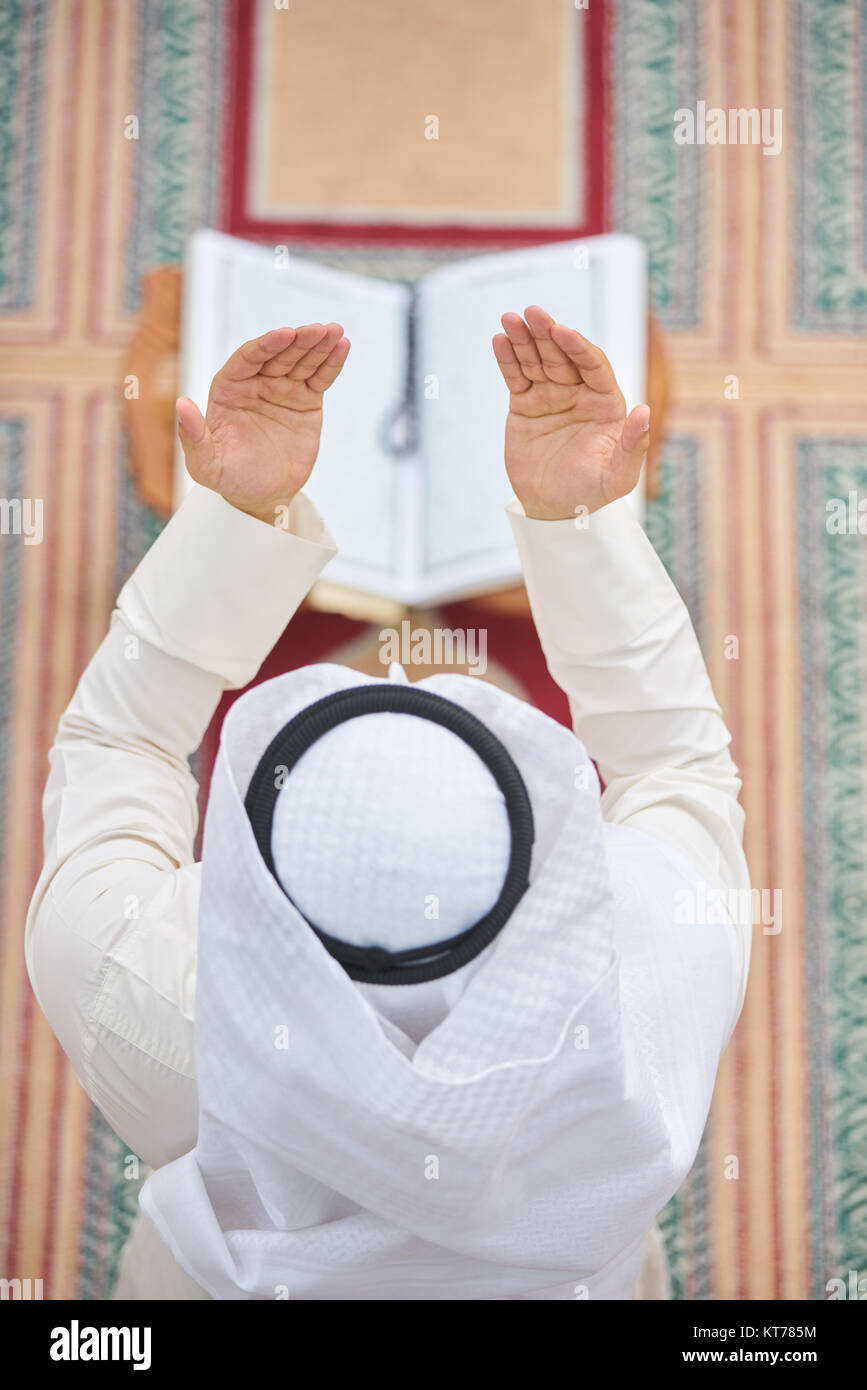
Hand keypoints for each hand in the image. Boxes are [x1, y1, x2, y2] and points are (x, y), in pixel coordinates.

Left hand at [176, 323, 349, 524]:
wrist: (262, 496)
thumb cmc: (229, 479)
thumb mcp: (206, 464)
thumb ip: (193, 436)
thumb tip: (181, 404)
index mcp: (229, 389)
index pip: (248, 358)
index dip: (267, 345)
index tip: (286, 334)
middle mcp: (256, 382)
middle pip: (279, 354)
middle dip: (299, 340)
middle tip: (318, 329)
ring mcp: (283, 389)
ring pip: (302, 361)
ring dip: (319, 345)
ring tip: (335, 331)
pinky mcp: (306, 401)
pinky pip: (320, 378)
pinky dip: (332, 363)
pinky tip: (342, 346)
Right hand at [492, 305, 649, 519]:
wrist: (554, 509)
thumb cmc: (592, 493)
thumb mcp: (618, 476)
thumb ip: (634, 445)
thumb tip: (645, 411)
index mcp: (606, 402)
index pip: (593, 364)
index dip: (578, 347)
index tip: (562, 332)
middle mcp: (579, 393)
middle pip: (562, 355)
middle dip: (547, 333)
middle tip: (532, 312)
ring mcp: (551, 396)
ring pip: (537, 360)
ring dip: (524, 338)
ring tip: (509, 319)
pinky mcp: (525, 405)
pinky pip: (516, 376)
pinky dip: (508, 359)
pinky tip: (500, 340)